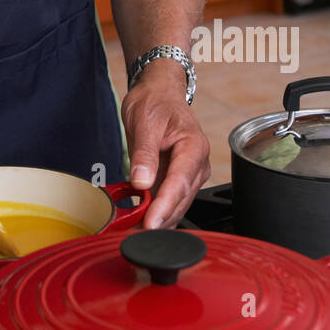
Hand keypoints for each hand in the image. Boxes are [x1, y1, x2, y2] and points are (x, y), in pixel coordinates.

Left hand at [120, 59, 210, 228]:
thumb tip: (142, 182)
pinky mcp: (178, 180)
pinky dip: (155, 213)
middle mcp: (197, 164)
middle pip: (180, 200)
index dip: (164, 206)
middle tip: (133, 235)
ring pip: (176, 206)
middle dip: (159, 220)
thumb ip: (144, 153)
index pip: (180, 182)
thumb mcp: (144, 122)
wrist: (159, 94)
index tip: (150, 223)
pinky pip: (168, 202)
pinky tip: (139, 223)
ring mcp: (190, 174)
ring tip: (132, 233)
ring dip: (157, 221)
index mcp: (194, 147)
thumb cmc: (154, 102)